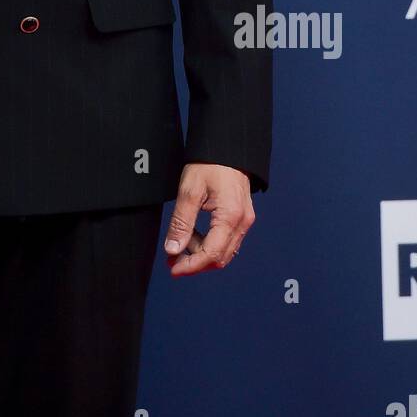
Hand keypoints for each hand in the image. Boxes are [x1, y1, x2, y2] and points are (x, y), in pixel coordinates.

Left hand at [163, 162, 254, 276]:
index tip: (173, 269)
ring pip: (224, 251)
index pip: (211, 254)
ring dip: (201, 255)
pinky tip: (193, 236)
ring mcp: (244, 220)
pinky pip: (227, 240)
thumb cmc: (210, 163)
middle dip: (194, 263)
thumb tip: (173, 249)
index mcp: (230, 217)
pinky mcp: (242, 217)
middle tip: (171, 259)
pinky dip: (209, 244)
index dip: (191, 266)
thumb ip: (181, 222)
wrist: (228, 147)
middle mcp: (242, 222)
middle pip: (219, 258)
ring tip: (179, 246)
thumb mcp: (189, 191)